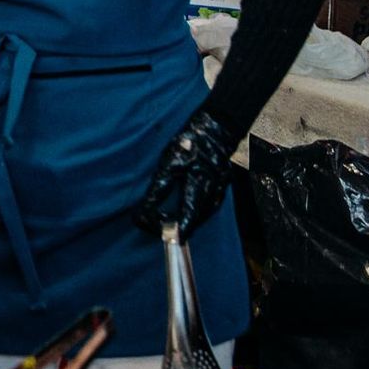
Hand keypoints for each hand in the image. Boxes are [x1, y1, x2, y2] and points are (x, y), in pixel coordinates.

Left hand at [135, 107, 242, 238]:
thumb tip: (145, 209)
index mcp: (200, 186)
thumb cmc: (188, 144)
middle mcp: (214, 192)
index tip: (168, 238)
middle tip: (164, 229)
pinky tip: (188, 211)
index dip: (178, 230)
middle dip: (181, 226)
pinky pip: (210, 207)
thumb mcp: (168, 164)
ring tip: (172, 222)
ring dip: (189, 220)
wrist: (214, 130)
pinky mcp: (222, 188)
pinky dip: (198, 212)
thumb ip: (159, 188)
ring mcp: (221, 191)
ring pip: (204, 214)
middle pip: (197, 219)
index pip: (188, 216)